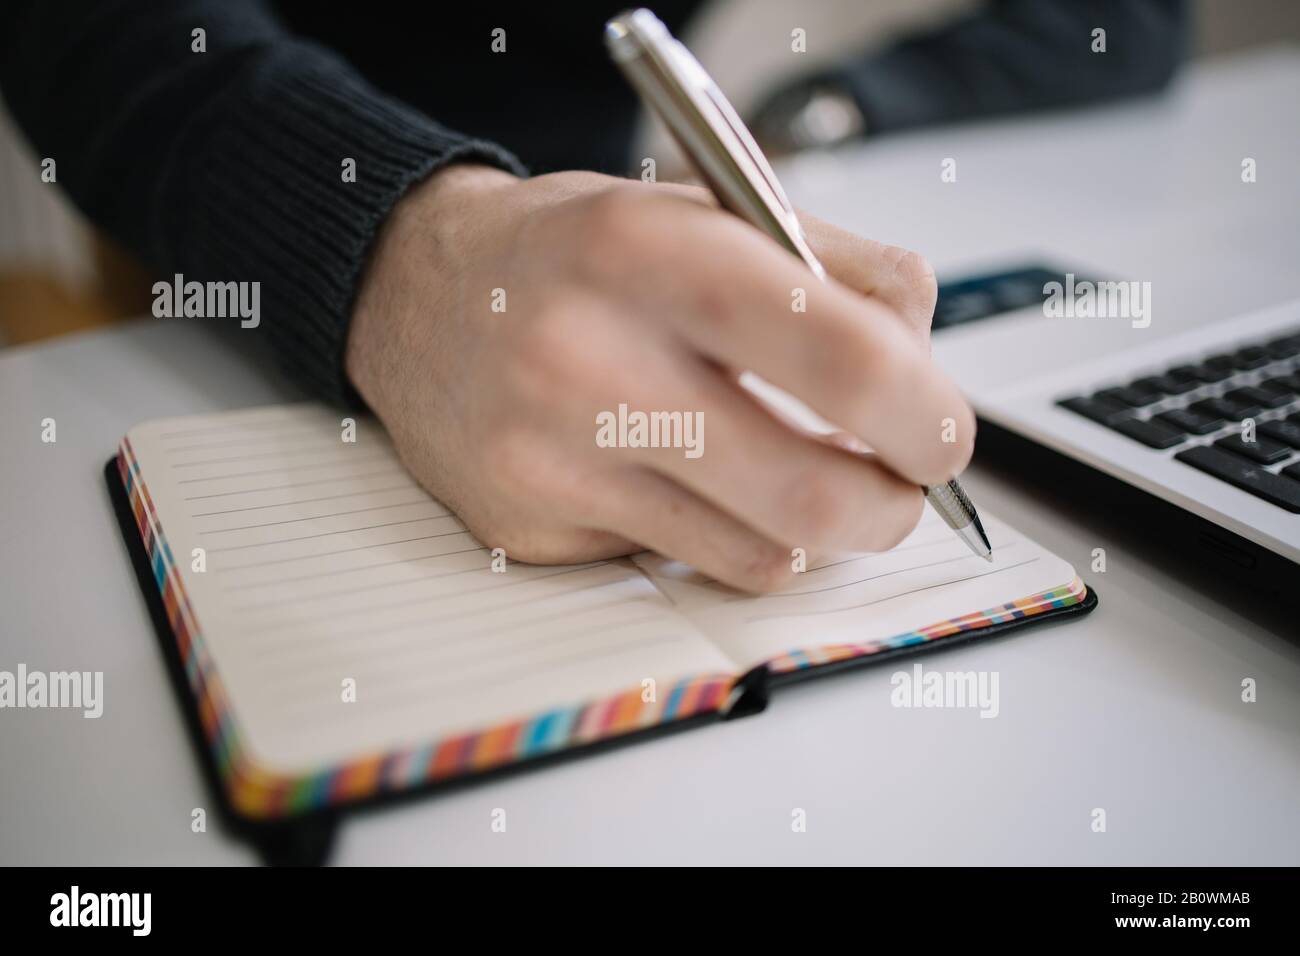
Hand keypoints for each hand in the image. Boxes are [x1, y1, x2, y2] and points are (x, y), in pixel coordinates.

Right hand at [345, 165, 972, 591]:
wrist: (417, 297)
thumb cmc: (574, 253)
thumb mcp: (702, 207)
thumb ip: (834, 263)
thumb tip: (924, 352)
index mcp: (647, 250)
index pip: (838, 355)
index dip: (925, 413)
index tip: (944, 433)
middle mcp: (588, 359)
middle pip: (810, 490)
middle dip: (894, 506)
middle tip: (905, 487)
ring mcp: (553, 458)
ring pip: (760, 552)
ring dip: (816, 527)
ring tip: (802, 476)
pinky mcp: (531, 528)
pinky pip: (683, 567)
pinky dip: (726, 538)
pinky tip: (698, 486)